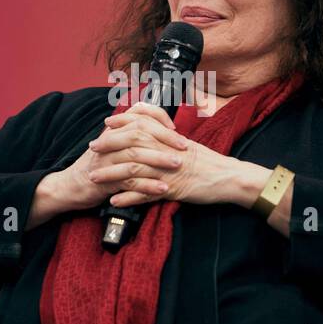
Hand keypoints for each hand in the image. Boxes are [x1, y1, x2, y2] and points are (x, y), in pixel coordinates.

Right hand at [44, 101, 186, 212]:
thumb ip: (130, 136)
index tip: (175, 128)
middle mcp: (110, 141)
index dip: (158, 118)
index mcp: (114, 131)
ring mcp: (106, 160)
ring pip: (135, 155)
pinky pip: (129, 181)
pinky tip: (163, 189)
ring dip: (159, 160)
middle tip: (184, 147)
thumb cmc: (97, 167)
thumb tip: (156, 129)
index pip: (139, 115)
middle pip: (140, 132)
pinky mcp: (105, 180)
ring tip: (178, 165)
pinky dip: (148, 185)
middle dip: (164, 139)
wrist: (70, 186)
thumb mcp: (112, 146)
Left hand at [88, 102, 237, 207]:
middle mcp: (166, 151)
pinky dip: (128, 198)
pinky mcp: (171, 189)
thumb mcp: (188, 145)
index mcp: (170, 139)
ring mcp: (167, 171)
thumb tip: (154, 132)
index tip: (107, 123)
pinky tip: (114, 201)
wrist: (229, 178)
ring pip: (133, 169)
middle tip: (93, 147)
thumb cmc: (210, 163)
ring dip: (111, 174)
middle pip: (132, 143)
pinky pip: (145, 194)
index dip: (123, 122)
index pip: (142, 124)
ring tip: (94, 178)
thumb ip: (169, 138)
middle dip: (109, 145)